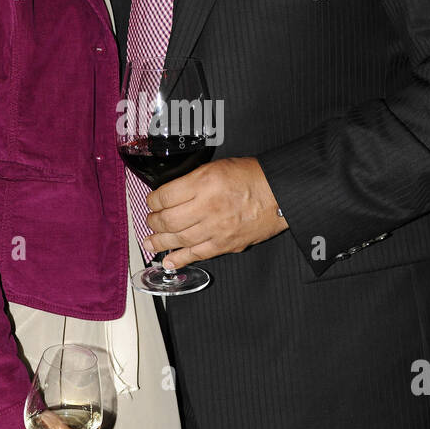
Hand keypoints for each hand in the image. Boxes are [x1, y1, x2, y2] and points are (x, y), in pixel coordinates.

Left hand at [145, 156, 288, 267]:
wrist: (280, 194)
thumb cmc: (253, 177)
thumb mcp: (218, 167)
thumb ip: (193, 181)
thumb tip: (172, 195)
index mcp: (204, 183)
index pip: (165, 196)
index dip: (152, 201)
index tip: (151, 202)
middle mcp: (207, 207)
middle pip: (168, 220)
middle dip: (153, 222)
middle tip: (150, 221)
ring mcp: (216, 229)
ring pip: (178, 239)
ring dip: (160, 241)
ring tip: (150, 242)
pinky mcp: (225, 244)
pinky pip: (197, 254)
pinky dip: (180, 259)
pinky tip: (168, 261)